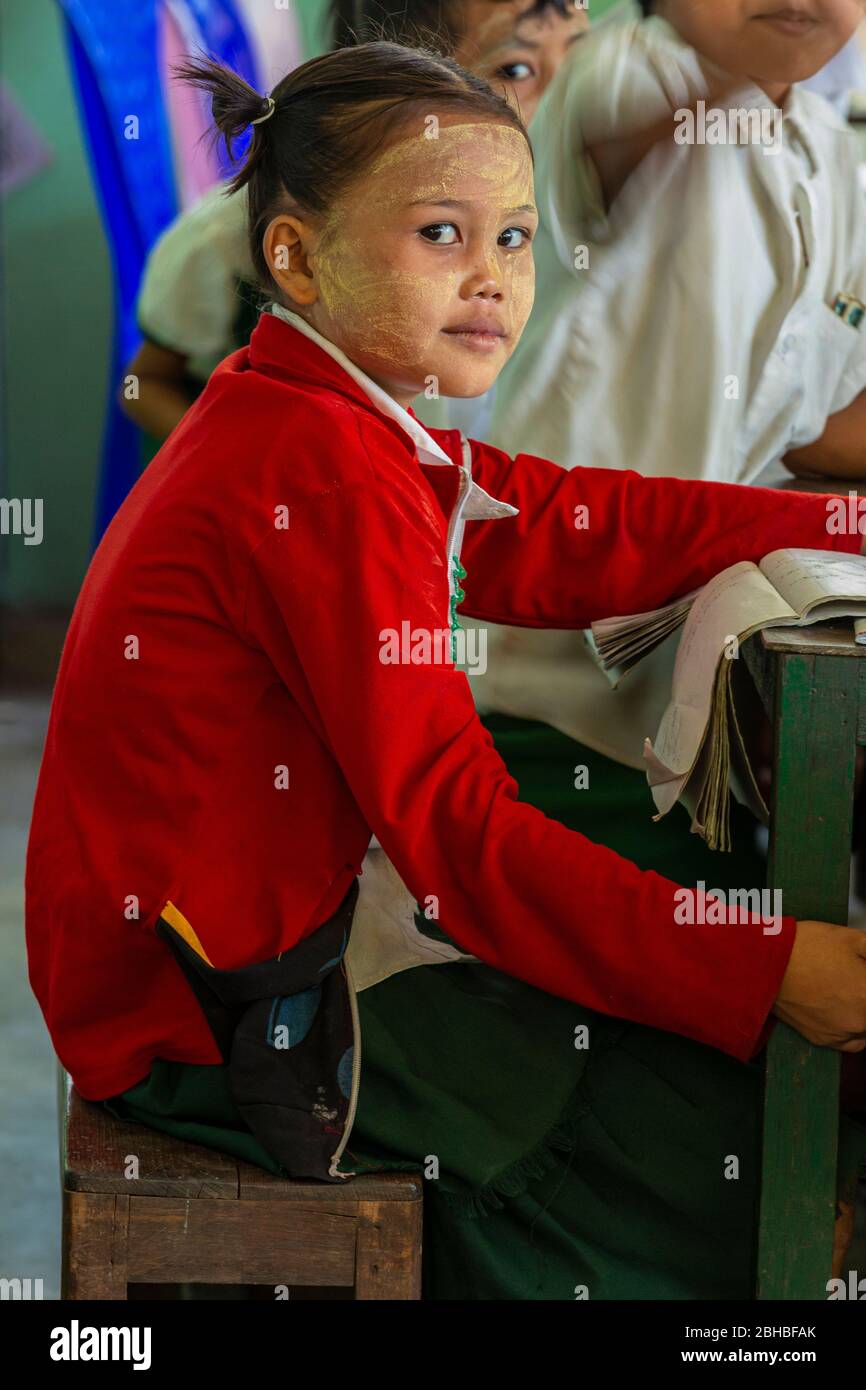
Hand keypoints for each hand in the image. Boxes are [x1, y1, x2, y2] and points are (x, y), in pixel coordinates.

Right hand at [773, 920, 865, 1050]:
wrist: (767, 963)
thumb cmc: (808, 946)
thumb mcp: (852, 938)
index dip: (865, 980)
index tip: (860, 974)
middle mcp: (861, 1020)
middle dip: (863, 994)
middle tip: (854, 979)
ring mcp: (841, 1033)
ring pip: (865, 1030)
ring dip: (862, 1014)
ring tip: (852, 997)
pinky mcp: (822, 1040)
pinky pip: (850, 1041)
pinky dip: (853, 1031)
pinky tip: (845, 1013)